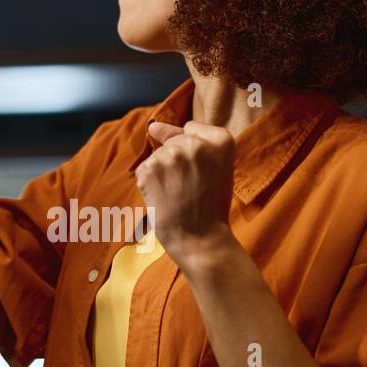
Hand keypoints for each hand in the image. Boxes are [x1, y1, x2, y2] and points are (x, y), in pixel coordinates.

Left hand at [135, 120, 236, 267]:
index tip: (202, 172)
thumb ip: (187, 139)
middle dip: (177, 162)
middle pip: (173, 141)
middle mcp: (195, 143)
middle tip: (191, 188)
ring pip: (158, 155)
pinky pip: (145, 168)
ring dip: (163, 172)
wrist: (200, 239)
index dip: (193, 152)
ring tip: (178, 194)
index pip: (192, 128)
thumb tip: (152, 126)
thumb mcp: (216, 168)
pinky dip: (149, 183)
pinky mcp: (150, 168)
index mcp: (221, 140)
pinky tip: (164, 197)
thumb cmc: (210, 205)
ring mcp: (170, 155)